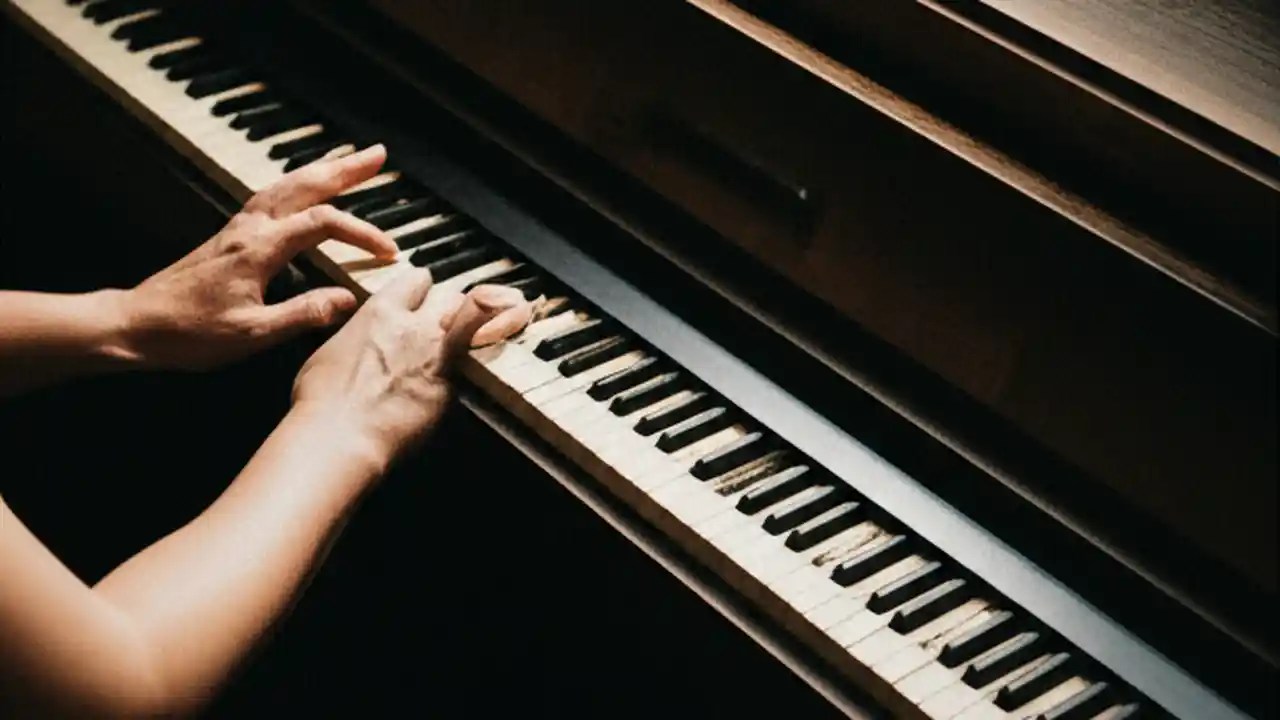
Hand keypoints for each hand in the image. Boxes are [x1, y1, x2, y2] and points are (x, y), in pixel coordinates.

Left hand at [117, 145, 398, 370]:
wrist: (136, 325)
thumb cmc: (189, 334)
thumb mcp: (252, 335)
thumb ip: (303, 314)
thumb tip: (347, 299)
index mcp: (258, 250)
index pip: (322, 224)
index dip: (361, 233)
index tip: (389, 252)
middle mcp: (248, 229)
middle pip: (304, 185)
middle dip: (344, 169)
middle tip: (378, 155)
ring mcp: (237, 229)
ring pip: (286, 185)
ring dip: (321, 168)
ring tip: (349, 159)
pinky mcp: (229, 236)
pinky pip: (271, 196)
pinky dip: (296, 183)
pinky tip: (304, 187)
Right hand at [291, 268, 531, 463]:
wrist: (339, 434)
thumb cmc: (321, 402)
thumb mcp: (328, 353)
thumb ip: (355, 337)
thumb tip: (360, 342)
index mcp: (379, 312)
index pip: (414, 279)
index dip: (420, 287)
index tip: (421, 296)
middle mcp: (413, 325)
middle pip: (447, 295)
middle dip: (448, 305)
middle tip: (447, 320)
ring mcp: (436, 353)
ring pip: (469, 318)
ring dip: (471, 321)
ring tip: (483, 320)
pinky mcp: (451, 383)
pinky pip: (474, 356)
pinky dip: (486, 344)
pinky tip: (510, 322)